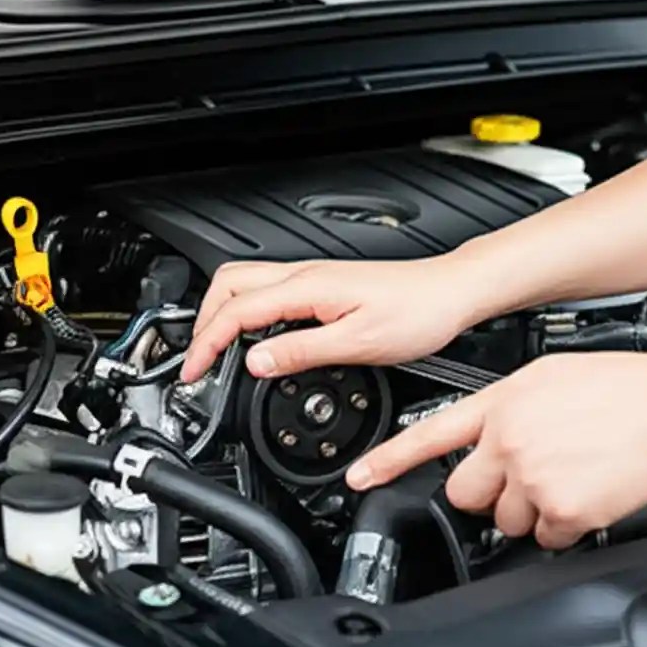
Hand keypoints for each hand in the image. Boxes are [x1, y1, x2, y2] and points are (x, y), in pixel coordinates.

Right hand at [181, 256, 484, 382]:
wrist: (451, 293)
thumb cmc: (419, 313)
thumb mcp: (357, 343)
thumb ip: (301, 352)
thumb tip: (255, 363)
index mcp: (306, 288)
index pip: (236, 311)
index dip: (207, 343)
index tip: (194, 371)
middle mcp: (304, 276)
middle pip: (228, 285)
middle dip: (203, 322)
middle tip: (198, 360)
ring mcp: (312, 279)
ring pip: (245, 285)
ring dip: (222, 315)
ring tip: (217, 351)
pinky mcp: (322, 287)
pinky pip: (268, 293)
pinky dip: (246, 315)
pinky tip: (254, 338)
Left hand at [346, 352, 646, 548]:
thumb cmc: (619, 388)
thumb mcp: (545, 377)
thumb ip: (506, 405)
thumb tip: (488, 429)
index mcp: (499, 404)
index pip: (429, 436)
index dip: (388, 461)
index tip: (359, 478)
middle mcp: (506, 440)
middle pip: (464, 493)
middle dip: (487, 494)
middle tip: (523, 478)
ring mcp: (531, 477)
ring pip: (506, 519)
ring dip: (530, 510)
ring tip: (569, 476)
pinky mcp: (561, 509)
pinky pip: (547, 537)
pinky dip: (565, 525)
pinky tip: (587, 493)